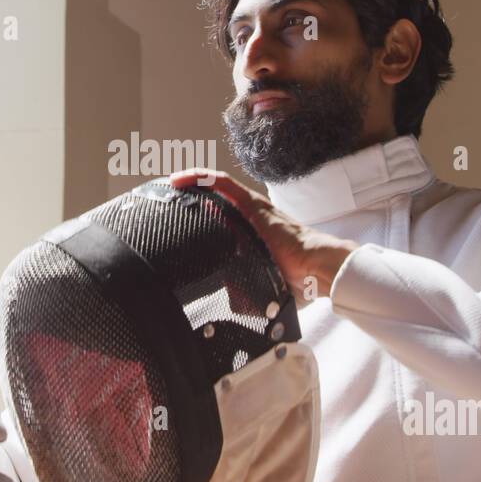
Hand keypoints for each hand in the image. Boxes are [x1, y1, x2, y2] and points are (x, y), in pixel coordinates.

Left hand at [169, 168, 359, 298]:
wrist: (316, 269)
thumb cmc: (296, 279)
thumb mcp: (260, 287)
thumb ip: (243, 292)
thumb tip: (230, 303)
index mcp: (248, 236)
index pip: (218, 220)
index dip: (196, 217)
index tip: (173, 222)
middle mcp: (247, 218)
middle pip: (213, 200)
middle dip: (188, 199)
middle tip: (164, 203)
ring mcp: (250, 208)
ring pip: (214, 187)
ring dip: (190, 183)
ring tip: (168, 185)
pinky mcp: (253, 203)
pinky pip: (222, 183)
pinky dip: (200, 178)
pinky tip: (179, 180)